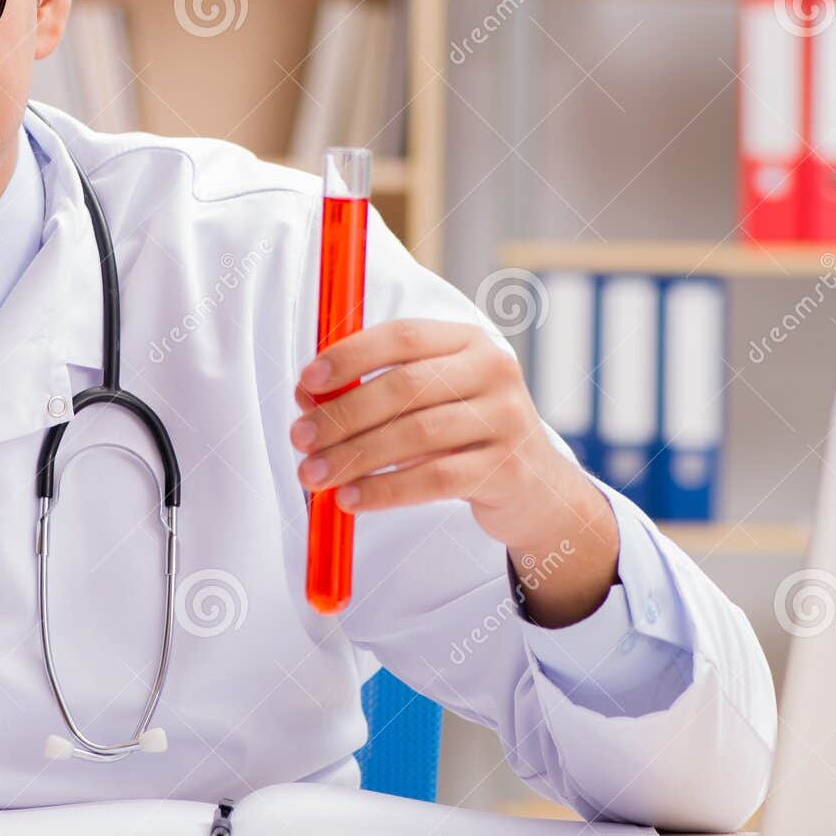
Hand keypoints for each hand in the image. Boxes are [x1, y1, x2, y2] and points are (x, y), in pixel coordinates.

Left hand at [290, 317, 618, 626]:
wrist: (536, 488)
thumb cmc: (463, 433)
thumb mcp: (428, 399)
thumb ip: (372, 389)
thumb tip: (307, 398)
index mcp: (468, 340)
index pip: (403, 336)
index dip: (350, 355)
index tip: (305, 382)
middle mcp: (493, 370)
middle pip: (403, 387)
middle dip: (342, 414)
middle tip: (299, 438)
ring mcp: (506, 419)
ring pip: (415, 435)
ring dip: (354, 456)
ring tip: (313, 475)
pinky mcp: (507, 469)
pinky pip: (434, 479)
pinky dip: (385, 490)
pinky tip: (350, 499)